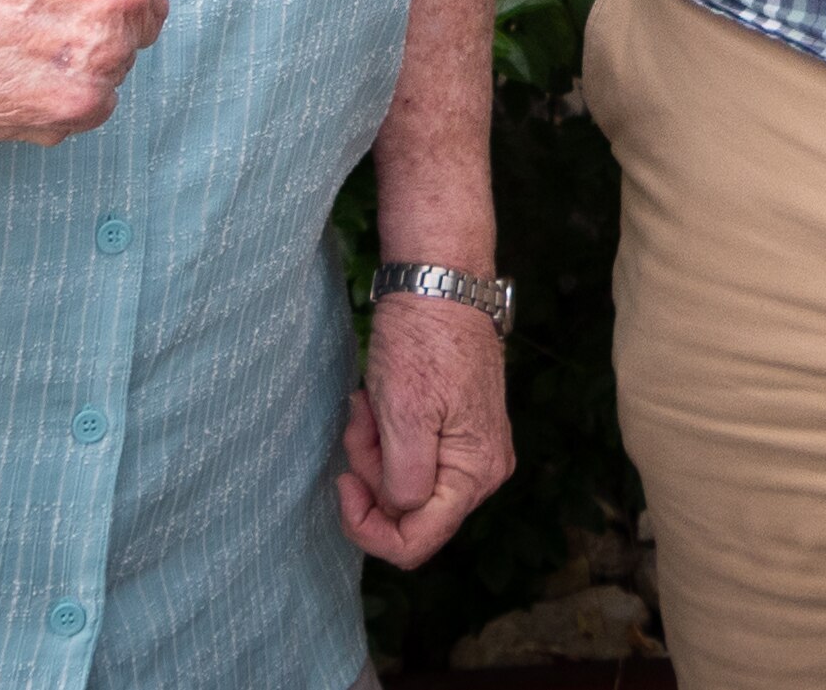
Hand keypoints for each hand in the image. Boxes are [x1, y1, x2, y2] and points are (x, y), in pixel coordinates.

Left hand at [337, 294, 514, 565]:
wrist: (440, 282)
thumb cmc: (423, 343)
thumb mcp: (405, 416)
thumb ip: (404, 482)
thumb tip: (400, 511)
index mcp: (474, 475)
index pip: (415, 543)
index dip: (368, 528)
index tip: (343, 481)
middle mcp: (482, 472)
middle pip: (407, 512)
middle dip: (371, 473)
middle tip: (361, 420)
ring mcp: (471, 452)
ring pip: (403, 484)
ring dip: (374, 450)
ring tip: (368, 402)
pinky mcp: (456, 432)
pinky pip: (410, 457)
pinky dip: (385, 436)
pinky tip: (379, 401)